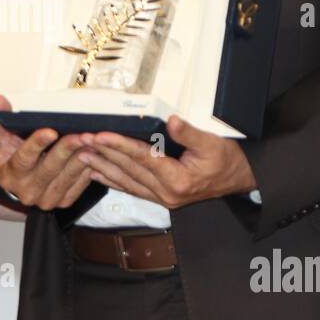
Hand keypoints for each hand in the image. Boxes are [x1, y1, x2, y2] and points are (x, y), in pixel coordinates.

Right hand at [0, 94, 97, 209]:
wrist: (17, 181)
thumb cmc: (9, 154)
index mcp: (11, 175)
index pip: (24, 159)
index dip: (37, 144)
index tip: (51, 131)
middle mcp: (27, 191)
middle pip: (49, 168)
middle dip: (67, 149)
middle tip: (81, 134)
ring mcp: (46, 199)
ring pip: (68, 177)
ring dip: (82, 158)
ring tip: (93, 141)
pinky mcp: (63, 202)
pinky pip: (79, 185)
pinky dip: (89, 169)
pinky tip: (95, 154)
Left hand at [80, 114, 256, 208]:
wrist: (238, 180)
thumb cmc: (227, 161)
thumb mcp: (213, 143)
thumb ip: (189, 133)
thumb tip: (172, 121)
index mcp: (178, 180)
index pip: (142, 158)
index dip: (120, 145)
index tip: (101, 135)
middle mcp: (167, 193)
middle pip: (128, 170)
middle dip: (104, 154)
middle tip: (82, 141)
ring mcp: (162, 198)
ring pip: (126, 182)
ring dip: (103, 168)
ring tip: (82, 156)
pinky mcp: (161, 198)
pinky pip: (132, 189)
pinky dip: (113, 180)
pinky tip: (98, 173)